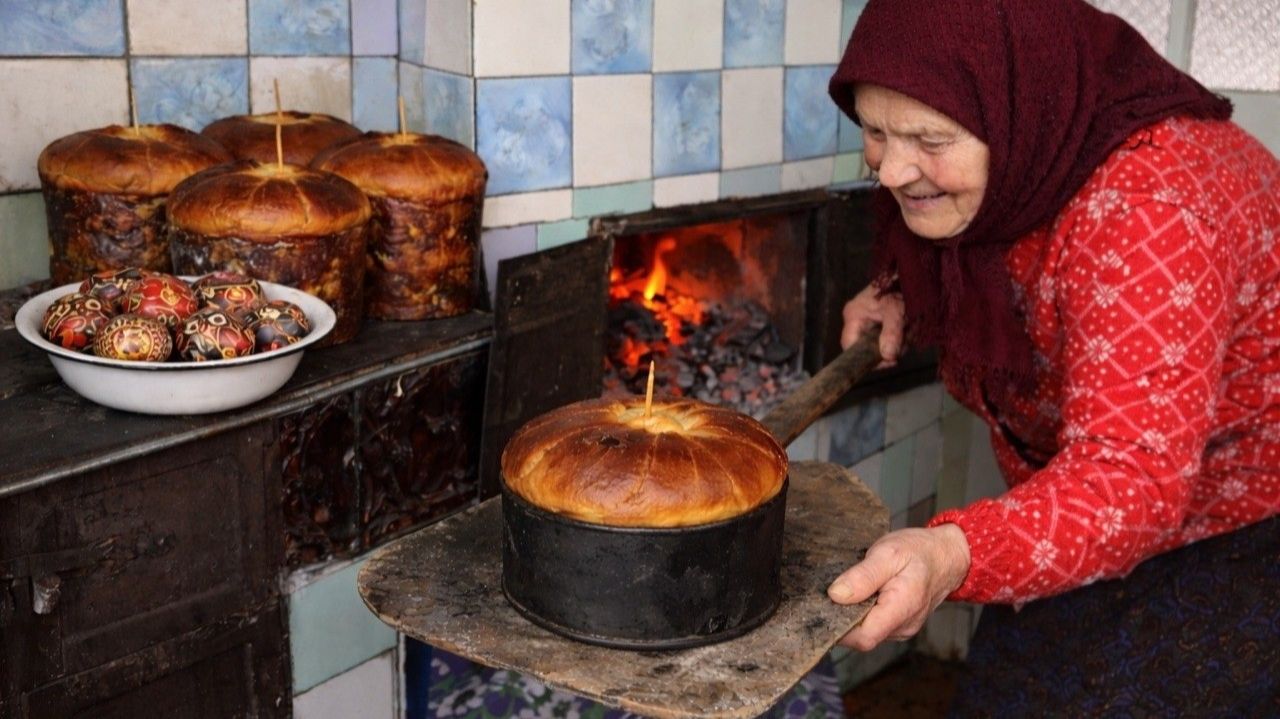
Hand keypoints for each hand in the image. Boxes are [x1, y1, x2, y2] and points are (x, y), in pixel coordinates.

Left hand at [828, 524, 970, 650]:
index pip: (864, 637)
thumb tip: (836, 595)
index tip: (824, 606)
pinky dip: (862, 613)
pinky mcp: (899, 626)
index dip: (839, 628)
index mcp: (902, 608)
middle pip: (861, 637)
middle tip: (830, 591)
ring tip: (848, 588)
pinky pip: (874, 626)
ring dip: (852, 615)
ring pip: (866, 632)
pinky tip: (860, 594)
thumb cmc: (918, 551)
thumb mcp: (888, 553)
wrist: (946, 556)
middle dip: (842, 619)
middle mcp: (903, 626)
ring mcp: (901, 629)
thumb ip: (863, 576)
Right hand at [841, 284, 904, 367]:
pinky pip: (890, 336)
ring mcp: (869, 319)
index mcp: (853, 315)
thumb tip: (887, 356)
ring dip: (900, 341)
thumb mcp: (897, 311)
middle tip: (906, 339)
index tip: (889, 361)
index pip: (850, 346)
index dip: (867, 358)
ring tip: (911, 327)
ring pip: (883, 343)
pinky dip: (903, 335)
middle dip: (890, 347)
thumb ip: (891, 334)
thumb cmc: (899, 286)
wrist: (913, 272)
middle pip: (869, 347)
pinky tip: (911, 326)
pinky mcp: (881, 320)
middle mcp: (858, 319)